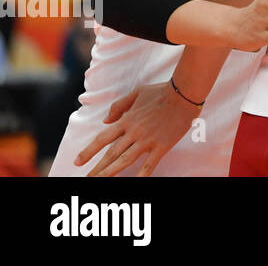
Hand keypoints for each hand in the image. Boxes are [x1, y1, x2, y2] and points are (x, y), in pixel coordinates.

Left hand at [75, 81, 200, 175]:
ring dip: (110, 172)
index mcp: (127, 120)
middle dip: (96, 168)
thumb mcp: (137, 93)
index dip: (88, 151)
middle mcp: (134, 132)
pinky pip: (150, 164)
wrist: (184, 94)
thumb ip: (118, 106)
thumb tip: (105, 120)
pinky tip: (134, 182)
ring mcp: (148, 140)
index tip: (77, 162)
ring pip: (125, 160)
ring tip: (100, 181)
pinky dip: (141, 175)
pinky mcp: (162, 146)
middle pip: (111, 154)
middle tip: (87, 179)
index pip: (102, 139)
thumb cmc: (161, 91)